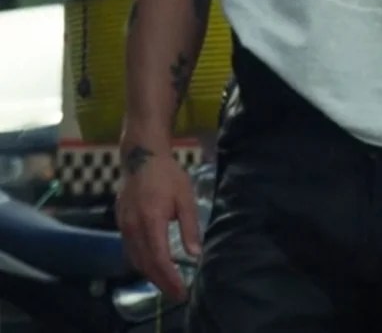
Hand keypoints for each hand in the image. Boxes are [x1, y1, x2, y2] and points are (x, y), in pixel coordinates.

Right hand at [116, 147, 201, 300]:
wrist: (141, 156)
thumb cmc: (168, 174)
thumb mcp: (185, 197)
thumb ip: (190, 226)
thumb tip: (195, 253)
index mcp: (151, 220)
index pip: (159, 259)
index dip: (170, 278)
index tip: (182, 291)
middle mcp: (133, 228)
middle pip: (145, 265)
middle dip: (161, 282)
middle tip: (178, 293)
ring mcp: (123, 226)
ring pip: (135, 260)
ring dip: (150, 275)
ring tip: (168, 283)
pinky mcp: (120, 223)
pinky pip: (129, 250)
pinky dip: (141, 262)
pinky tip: (153, 265)